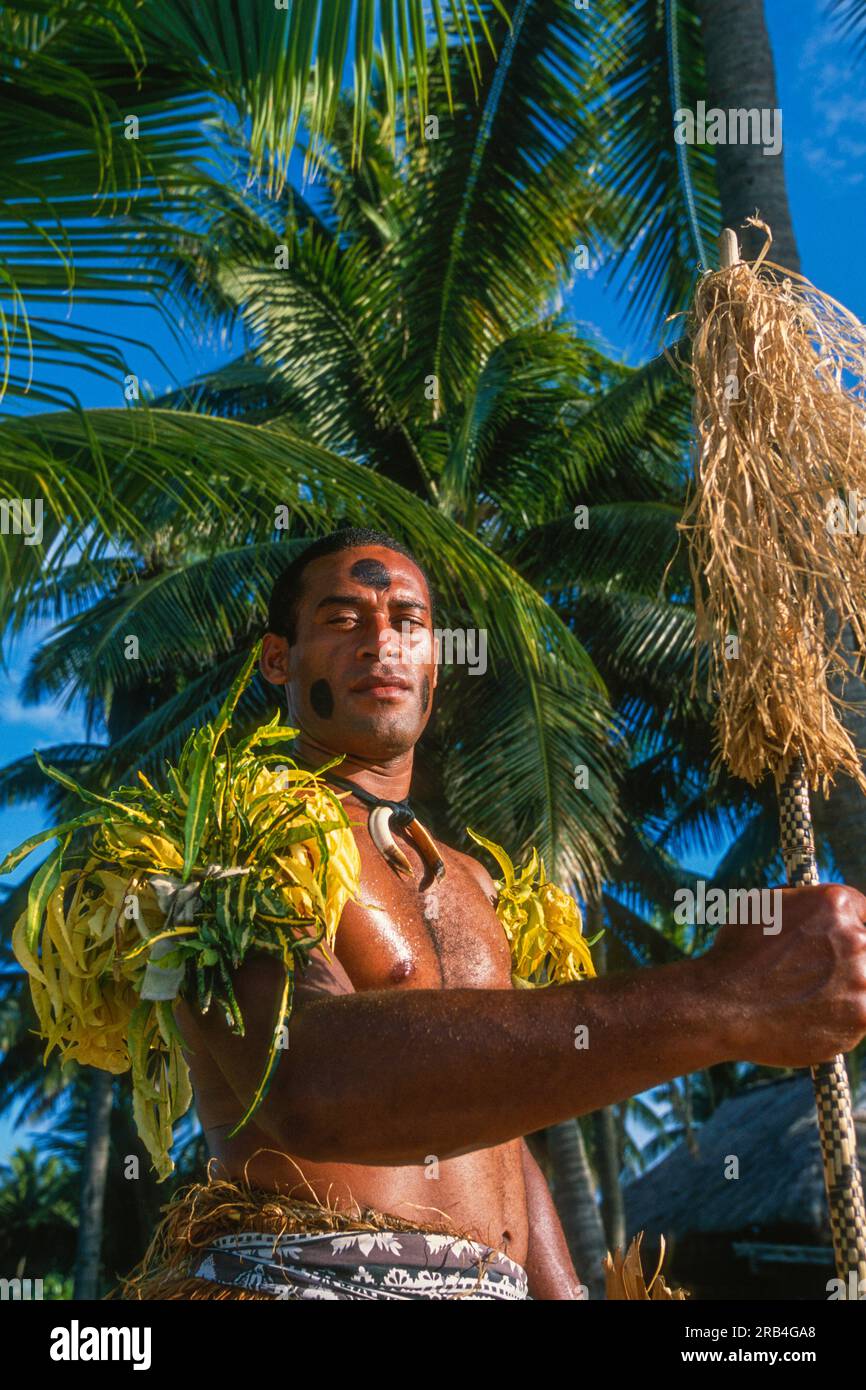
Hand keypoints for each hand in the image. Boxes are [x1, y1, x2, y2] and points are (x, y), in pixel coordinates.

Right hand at [704, 884, 865, 1067]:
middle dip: (848, 960)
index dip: (854, 925)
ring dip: (845, 990)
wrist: (720, 1006)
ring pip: (864, 985)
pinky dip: (837, 1019)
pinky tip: (804, 1015)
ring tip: (805, 996)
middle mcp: (856, 941)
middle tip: (817, 972)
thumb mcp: (767, 906)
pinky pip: (857, 1018)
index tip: (845, 940)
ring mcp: (861, 984)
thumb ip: (806, 903)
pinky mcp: (858, 1023)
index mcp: (835, 905)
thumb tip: (824, 909)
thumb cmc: (736, 953)